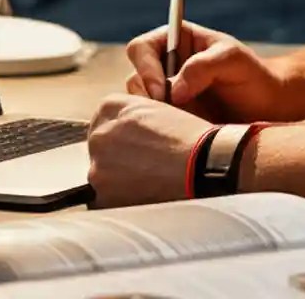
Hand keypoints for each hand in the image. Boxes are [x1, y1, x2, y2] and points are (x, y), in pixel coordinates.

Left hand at [87, 93, 210, 207]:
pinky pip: (106, 197)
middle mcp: (99, 135)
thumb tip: (125, 131)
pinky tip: (144, 195)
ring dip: (117, 176)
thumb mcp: (160, 108)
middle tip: (144, 163)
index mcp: (111, 107)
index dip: (122, 128)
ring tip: (148, 181)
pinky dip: (120, 197)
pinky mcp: (104, 196)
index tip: (134, 140)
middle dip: (116, 152)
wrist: (206, 166)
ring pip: (102, 172)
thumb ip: (134, 115)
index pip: (105, 115)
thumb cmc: (192, 138)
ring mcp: (98, 167)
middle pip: (100, 144)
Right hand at [124, 21, 284, 122]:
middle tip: (173, 112)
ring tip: (187, 124)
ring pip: (140, 106)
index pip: (141, 48)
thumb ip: (203, 66)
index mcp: (175, 42)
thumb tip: (174, 90)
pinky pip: (153, 126)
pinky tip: (185, 136)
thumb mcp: (233, 60)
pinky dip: (162, 131)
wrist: (270, 110)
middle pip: (135, 79)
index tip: (163, 91)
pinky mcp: (171, 120)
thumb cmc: (254, 76)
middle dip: (150, 97)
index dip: (145, 68)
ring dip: (157, 116)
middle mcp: (165, 68)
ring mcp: (167, 96)